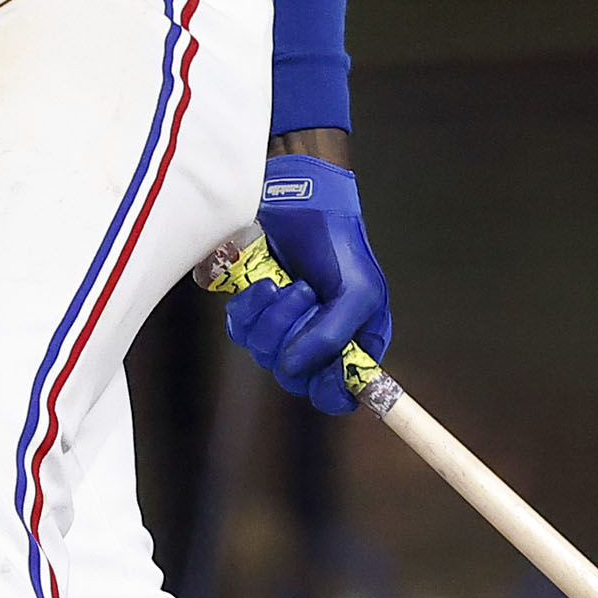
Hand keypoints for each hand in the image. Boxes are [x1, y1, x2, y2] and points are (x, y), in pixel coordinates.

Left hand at [221, 157, 389, 414]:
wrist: (296, 204)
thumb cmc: (338, 245)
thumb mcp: (356, 291)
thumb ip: (334, 336)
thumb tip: (293, 368)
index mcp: (355, 342)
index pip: (340, 394)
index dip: (330, 391)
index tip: (324, 372)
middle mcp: (319, 342)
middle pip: (297, 378)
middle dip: (294, 337)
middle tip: (306, 297)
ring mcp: (284, 329)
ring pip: (264, 354)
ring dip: (273, 316)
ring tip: (287, 282)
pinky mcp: (255, 313)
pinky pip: (242, 331)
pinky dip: (251, 307)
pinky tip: (265, 281)